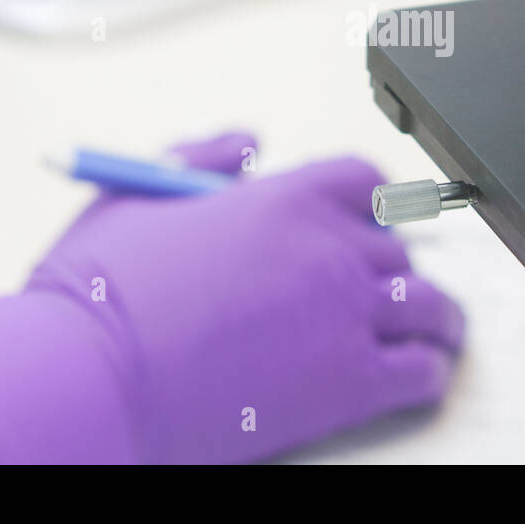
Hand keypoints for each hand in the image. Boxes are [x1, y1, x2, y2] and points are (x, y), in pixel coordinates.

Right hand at [0, 133, 463, 463]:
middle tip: (384, 288)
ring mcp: (345, 314)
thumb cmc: (99, 290)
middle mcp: (328, 248)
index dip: (376, 201)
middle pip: (398, 246)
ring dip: (435, 318)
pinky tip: (421, 376)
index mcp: (284, 197)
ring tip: (436, 332)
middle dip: (394, 265)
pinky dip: (429, 372)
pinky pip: (421, 371)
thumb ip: (200, 155)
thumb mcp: (136, 192)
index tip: (376, 220)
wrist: (88, 377)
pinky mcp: (347, 383)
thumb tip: (249, 140)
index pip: (365, 182)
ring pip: (429, 306)